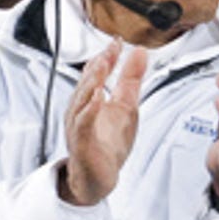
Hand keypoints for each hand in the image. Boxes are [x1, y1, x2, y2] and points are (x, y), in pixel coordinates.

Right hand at [57, 42, 145, 207]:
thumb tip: (139, 53)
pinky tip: (98, 98)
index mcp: (90, 99)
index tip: (118, 42)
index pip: (97, 72)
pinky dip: (90, 110)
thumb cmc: (108, 143)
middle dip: (99, 64)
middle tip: (111, 49)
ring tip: (103, 64)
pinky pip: (83, 123)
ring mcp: (79, 125)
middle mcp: (80, 109)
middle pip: (88, 82)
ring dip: (93, 81)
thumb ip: (131, 79)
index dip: (107, 56)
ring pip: (82, 99)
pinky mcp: (81, 141)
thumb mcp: (126, 105)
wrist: (99, 177)